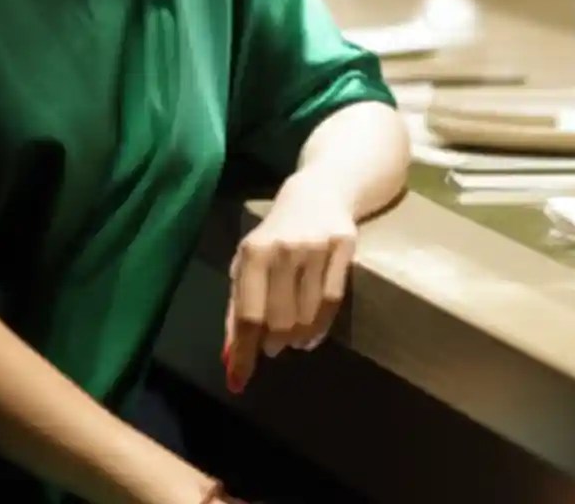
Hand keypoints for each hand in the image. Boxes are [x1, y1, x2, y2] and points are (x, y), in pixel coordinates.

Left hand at [222, 170, 358, 392]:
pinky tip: (312, 336)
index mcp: (252, 254)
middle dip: (272, 344)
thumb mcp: (247, 263)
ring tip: (293, 342)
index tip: (240, 380)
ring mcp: (314, 249)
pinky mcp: (343, 248)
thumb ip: (237, 305)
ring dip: (298, 339)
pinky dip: (320, 327)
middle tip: (272, 350)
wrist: (319, 194)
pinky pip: (332, 301)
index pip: (247, 314)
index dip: (244, 352)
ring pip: (306, 314)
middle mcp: (282, 251)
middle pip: (278, 320)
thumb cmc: (275, 236)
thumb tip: (231, 354)